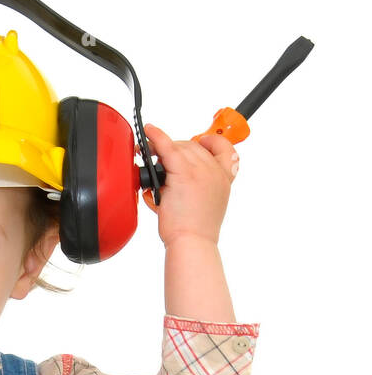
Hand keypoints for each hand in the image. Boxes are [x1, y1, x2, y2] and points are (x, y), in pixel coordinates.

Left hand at [139, 122, 239, 247]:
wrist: (191, 241)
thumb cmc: (193, 230)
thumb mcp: (204, 205)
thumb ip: (198, 187)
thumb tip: (175, 177)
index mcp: (224, 180)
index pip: (225, 150)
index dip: (212, 142)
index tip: (201, 141)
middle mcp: (215, 172)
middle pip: (193, 146)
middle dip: (175, 150)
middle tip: (161, 158)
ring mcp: (200, 170)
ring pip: (179, 147)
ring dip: (163, 150)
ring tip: (150, 158)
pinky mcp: (183, 173)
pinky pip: (167, 147)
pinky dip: (156, 137)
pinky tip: (149, 132)